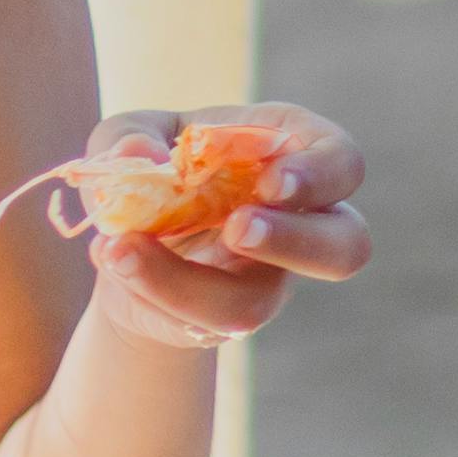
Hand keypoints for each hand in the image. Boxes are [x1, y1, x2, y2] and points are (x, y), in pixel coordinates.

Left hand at [78, 104, 368, 352]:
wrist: (128, 244)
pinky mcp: (219, 316)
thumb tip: (136, 156)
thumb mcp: (129, 137)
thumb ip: (128, 137)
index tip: (267, 184)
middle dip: (296, 241)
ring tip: (128, 251)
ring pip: (260, 302)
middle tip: (237, 229)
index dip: (317, 175)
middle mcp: (297, 222)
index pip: (341, 162)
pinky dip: (143, 285)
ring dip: (193, 284)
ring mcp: (264, 278)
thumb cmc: (152, 170)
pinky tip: (111, 255)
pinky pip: (193, 319)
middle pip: (346, 245)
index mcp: (291, 155)